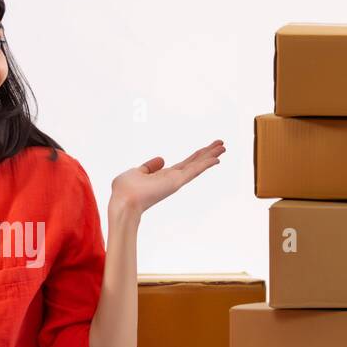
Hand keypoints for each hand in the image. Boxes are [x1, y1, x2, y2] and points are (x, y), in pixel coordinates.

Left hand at [110, 140, 225, 215]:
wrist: (123, 202)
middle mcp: (172, 179)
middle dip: (207, 153)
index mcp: (163, 176)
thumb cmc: (125, 191)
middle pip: (194, 163)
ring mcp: (175, 181)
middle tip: (221, 145)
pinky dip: (205, 164)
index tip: (206, 149)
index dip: (196, 156)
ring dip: (211, 156)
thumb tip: (161, 159)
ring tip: (223, 147)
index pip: (184, 164)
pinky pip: (194, 171)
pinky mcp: (176, 182)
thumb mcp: (136, 172)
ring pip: (197, 166)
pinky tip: (217, 159)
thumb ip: (148, 166)